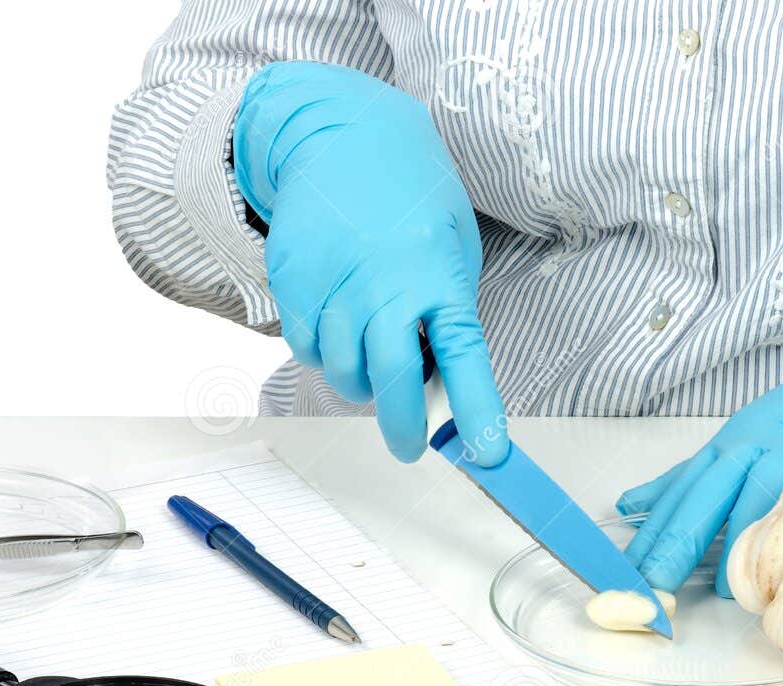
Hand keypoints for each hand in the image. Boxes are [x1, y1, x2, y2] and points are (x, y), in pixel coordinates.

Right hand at [234, 62, 506, 464]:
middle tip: (410, 446)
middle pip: (391, 379)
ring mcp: (334, 283)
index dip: (477, 410)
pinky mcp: (292, 280)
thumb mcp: (451, 247)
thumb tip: (440, 385)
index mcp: (439, 276)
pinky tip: (338, 325)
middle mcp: (386, 284)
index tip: (490, 453)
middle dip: (403, 425)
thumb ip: (447, 311)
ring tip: (372, 353)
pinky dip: (323, 353)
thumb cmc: (412, 198)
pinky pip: (306, 348)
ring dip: (361, 383)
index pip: (465, 357)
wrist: (342, 135)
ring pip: (343, 371)